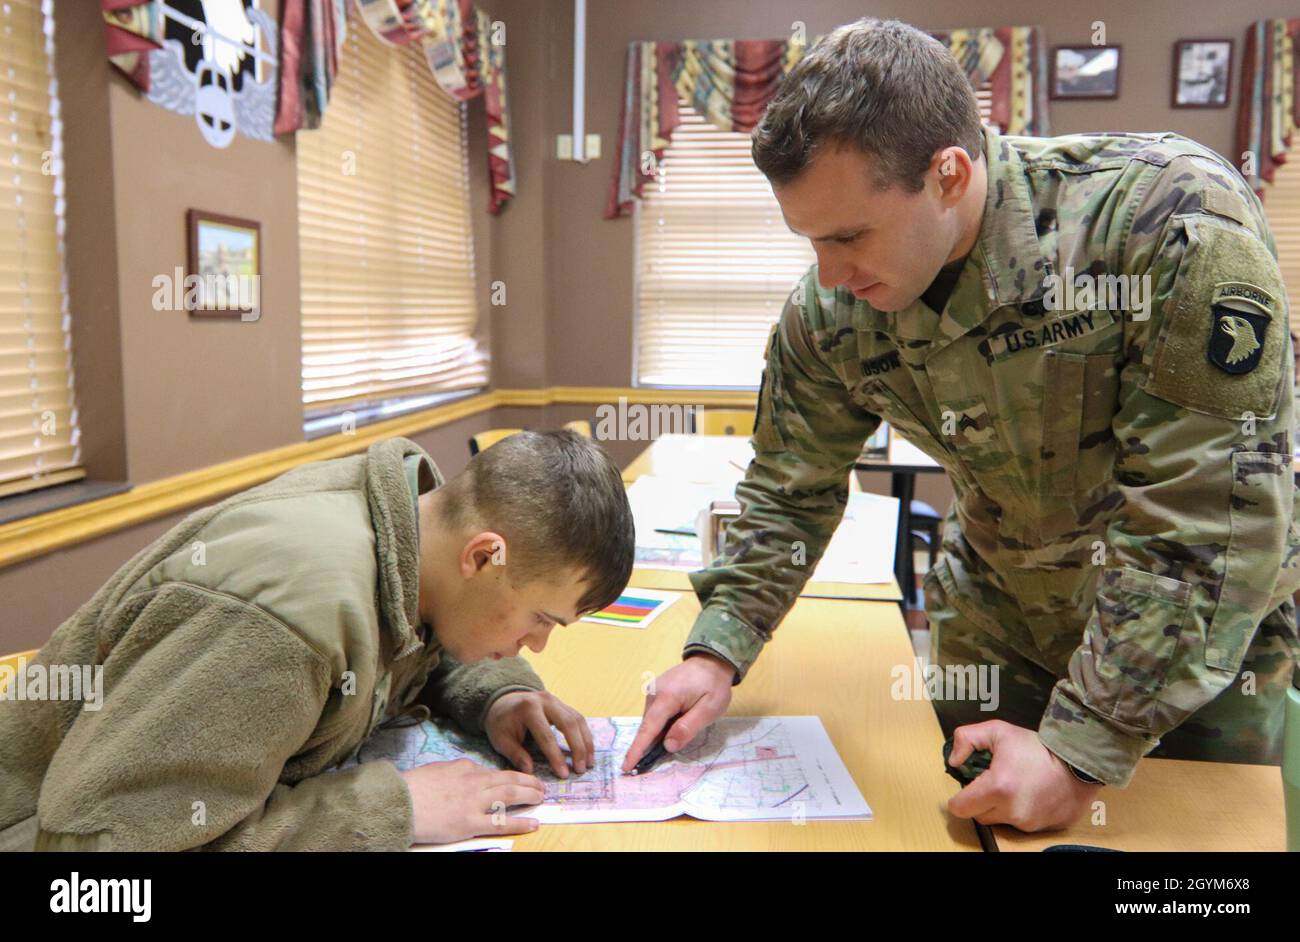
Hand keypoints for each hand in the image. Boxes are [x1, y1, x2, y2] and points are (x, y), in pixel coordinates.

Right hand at [401, 759, 543, 844]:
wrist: (398, 801)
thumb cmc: (411, 787)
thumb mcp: (436, 769)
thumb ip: (454, 770)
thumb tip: (465, 769)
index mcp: (463, 768)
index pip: (491, 771)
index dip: (507, 776)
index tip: (517, 779)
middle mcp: (473, 782)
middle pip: (508, 779)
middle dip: (527, 781)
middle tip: (540, 784)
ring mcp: (473, 802)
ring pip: (510, 794)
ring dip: (529, 794)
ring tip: (542, 797)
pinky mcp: (470, 823)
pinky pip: (501, 822)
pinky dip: (520, 822)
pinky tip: (534, 823)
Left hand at [484, 690, 594, 777]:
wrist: (503, 701)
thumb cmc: (501, 723)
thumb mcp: (501, 740)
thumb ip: (516, 755)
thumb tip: (530, 772)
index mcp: (528, 709)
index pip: (546, 736)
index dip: (556, 757)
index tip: (563, 775)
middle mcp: (545, 701)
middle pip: (569, 724)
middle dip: (578, 748)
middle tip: (581, 769)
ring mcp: (556, 700)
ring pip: (578, 720)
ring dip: (586, 742)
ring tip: (588, 763)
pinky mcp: (562, 703)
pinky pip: (578, 718)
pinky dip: (585, 735)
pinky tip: (587, 751)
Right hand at [621, 653, 734, 771]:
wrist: (711, 661)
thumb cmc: (714, 685)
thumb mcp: (709, 709)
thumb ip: (688, 728)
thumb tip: (668, 746)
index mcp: (667, 697)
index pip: (648, 728)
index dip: (637, 749)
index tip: (626, 766)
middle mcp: (654, 693)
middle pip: (649, 726)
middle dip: (652, 744)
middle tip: (666, 754)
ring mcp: (652, 691)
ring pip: (651, 721)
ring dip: (660, 733)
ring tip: (682, 729)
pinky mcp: (655, 692)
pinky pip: (654, 714)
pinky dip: (661, 724)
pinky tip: (676, 722)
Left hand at [946, 720, 1102, 831]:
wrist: (1079, 762)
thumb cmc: (1038, 746)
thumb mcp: (999, 731)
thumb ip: (967, 739)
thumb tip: (954, 760)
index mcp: (998, 788)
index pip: (960, 808)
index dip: (958, 797)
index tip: (968, 785)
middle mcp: (1012, 811)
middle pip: (978, 815)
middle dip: (979, 801)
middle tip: (991, 782)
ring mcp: (1028, 823)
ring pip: (999, 820)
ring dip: (999, 806)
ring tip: (1013, 784)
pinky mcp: (1042, 828)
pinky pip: (1021, 824)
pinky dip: (1019, 811)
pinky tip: (1028, 793)